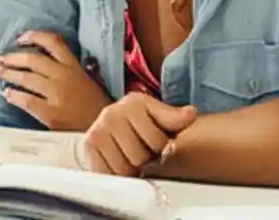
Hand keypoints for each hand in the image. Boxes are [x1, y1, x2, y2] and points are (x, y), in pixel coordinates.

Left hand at [0, 30, 111, 130]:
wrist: (104, 131)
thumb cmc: (95, 106)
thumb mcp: (87, 80)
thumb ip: (69, 69)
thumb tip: (44, 60)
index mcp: (74, 67)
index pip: (53, 42)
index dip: (33, 36)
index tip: (20, 39)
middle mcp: (64, 76)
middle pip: (32, 59)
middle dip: (12, 58)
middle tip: (0, 59)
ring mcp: (57, 94)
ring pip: (26, 78)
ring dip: (9, 74)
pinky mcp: (51, 114)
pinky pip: (26, 100)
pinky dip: (13, 95)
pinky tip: (7, 94)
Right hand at [81, 93, 196, 176]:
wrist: (111, 122)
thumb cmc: (140, 121)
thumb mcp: (158, 115)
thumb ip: (174, 118)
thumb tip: (190, 114)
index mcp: (134, 103)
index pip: (157, 141)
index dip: (161, 148)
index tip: (156, 143)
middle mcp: (112, 114)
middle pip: (140, 158)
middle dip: (145, 160)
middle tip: (142, 152)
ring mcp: (97, 130)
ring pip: (124, 169)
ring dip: (131, 170)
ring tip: (131, 158)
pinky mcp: (88, 147)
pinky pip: (108, 174)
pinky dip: (116, 174)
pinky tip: (119, 163)